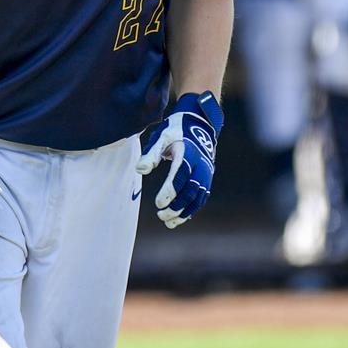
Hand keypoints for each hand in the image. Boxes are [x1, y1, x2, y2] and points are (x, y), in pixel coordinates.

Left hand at [135, 92, 222, 228]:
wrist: (199, 125)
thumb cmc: (175, 132)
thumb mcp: (161, 137)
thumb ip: (151, 154)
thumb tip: (140, 170)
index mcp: (188, 153)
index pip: (180, 175)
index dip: (170, 190)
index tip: (158, 203)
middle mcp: (200, 165)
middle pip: (191, 190)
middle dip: (176, 206)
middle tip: (161, 215)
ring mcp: (206, 173)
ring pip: (198, 197)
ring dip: (184, 212)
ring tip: (169, 222)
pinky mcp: (207, 179)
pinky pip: (201, 197)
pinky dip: (192, 209)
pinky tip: (179, 218)